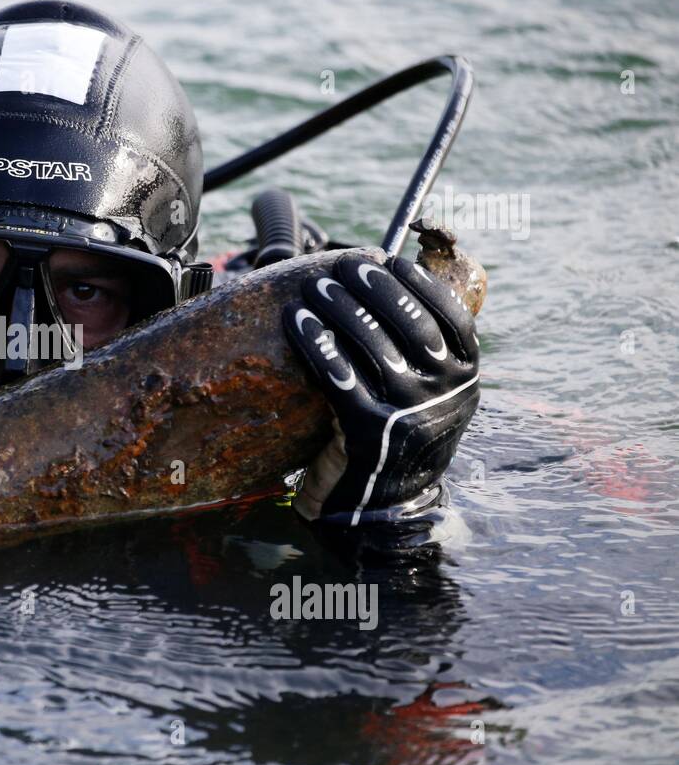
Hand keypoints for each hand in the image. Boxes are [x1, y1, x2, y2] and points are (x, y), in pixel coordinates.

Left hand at [283, 252, 479, 525]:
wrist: (384, 505)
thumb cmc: (400, 432)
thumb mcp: (432, 393)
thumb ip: (426, 350)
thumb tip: (393, 282)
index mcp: (466, 377)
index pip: (451, 317)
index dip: (420, 284)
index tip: (391, 259)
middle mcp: (446, 392)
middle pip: (409, 323)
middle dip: (372, 287)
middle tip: (342, 264)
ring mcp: (410, 412)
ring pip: (371, 344)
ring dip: (338, 308)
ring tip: (314, 288)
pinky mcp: (369, 430)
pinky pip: (338, 375)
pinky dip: (316, 343)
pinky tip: (298, 323)